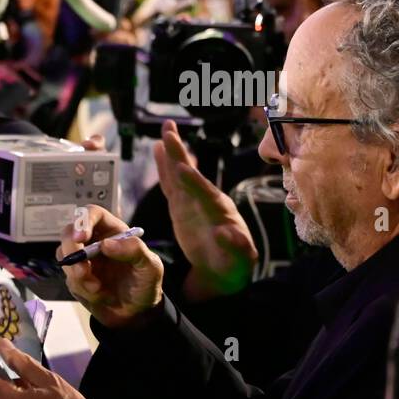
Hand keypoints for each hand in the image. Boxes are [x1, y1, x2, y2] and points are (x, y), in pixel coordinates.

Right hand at [58, 205, 163, 327]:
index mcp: (113, 231)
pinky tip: (100, 295)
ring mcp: (83, 260)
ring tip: (99, 288)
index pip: (92, 213)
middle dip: (71, 250)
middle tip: (82, 270)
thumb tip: (106, 244)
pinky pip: (69, 279)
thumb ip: (135, 250)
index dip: (83, 221)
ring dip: (79, 275)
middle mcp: (94, 242)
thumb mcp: (151, 266)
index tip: (81, 237)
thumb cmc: (145, 284)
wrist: (136, 314)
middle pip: (69, 232)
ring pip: (65, 257)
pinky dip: (83, 289)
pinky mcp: (76, 278)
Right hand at [153, 119, 257, 299]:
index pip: (204, 193)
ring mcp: (192, 201)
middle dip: (180, 154)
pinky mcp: (181, 205)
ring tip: (165, 129)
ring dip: (172, 152)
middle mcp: (206, 200)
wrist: (225, 268)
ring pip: (179, 174)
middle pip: (190, 175)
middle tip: (169, 131)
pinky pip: (169, 183)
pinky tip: (157, 148)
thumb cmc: (235, 264)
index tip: (181, 168)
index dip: (193, 181)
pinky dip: (163, 167)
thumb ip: (236, 246)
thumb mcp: (240, 259)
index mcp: (220, 211)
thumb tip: (224, 233)